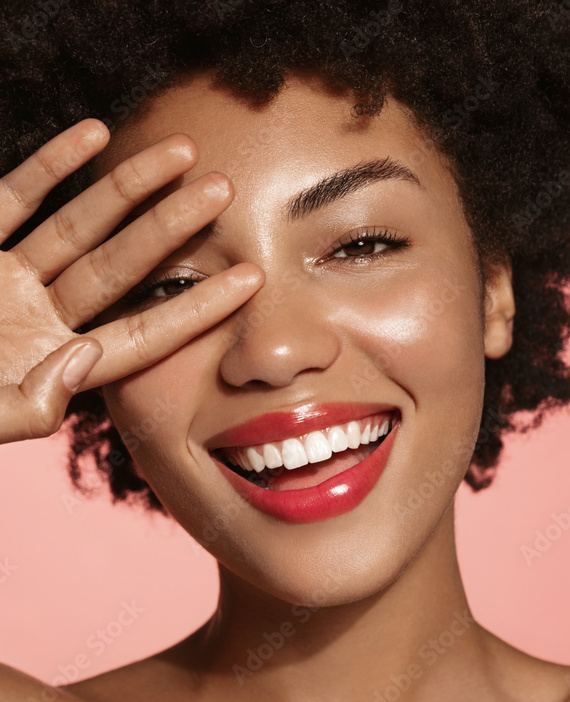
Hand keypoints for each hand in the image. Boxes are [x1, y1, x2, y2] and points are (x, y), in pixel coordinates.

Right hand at [0, 118, 263, 444]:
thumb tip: (82, 360)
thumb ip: (27, 405)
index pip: (141, 336)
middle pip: (120, 269)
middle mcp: (38, 321)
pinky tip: (92, 135)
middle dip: (171, 231)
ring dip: (125, 188)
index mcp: (51, 368)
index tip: (251, 282)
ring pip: (76, 224)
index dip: (197, 309)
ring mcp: (4, 280)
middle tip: (225, 192)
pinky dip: (49, 166)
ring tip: (179, 152)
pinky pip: (14, 197)